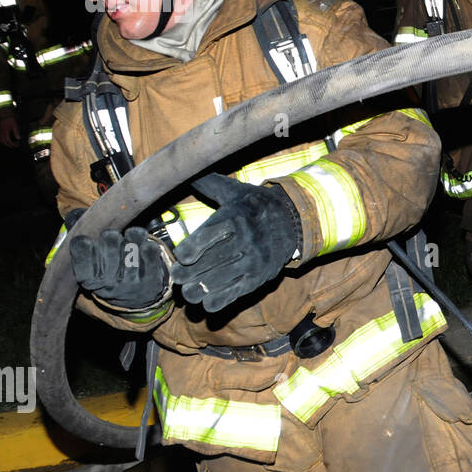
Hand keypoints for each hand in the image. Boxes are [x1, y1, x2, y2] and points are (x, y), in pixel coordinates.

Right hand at [0, 115, 20, 147]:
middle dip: (9, 145)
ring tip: (11, 144)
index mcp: (5, 131)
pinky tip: (7, 140)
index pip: (8, 140)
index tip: (17, 144)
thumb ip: (16, 132)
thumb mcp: (15, 125)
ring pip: (0, 140)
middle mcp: (1, 132)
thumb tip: (18, 138)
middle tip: (14, 146)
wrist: (3, 115)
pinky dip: (3, 141)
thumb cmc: (9, 119)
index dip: (13, 144)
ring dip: (5, 144)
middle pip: (3, 142)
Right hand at [71, 226, 171, 310]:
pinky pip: (150, 249)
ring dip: (131, 238)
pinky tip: (144, 247)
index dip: (86, 239)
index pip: (82, 247)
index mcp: (89, 280)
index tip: (91, 242)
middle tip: (114, 242)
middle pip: (109, 238)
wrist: (136, 299)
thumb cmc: (110, 274)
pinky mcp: (152, 279)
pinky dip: (147, 243)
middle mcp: (109, 283)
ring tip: (130, 243)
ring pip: (131, 242)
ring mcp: (132, 282)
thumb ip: (83, 245)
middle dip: (112, 235)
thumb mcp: (91, 267)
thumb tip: (77, 218)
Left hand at [171, 173, 301, 312]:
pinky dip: (218, 301)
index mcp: (236, 217)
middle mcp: (246, 240)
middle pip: (210, 262)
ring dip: (199, 290)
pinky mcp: (259, 277)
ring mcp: (254, 260)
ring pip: (220, 281)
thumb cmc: (255, 206)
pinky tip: (206, 302)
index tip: (180, 256)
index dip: (191, 250)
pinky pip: (235, 294)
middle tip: (177, 277)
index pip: (209, 236)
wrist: (293, 222)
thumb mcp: (234, 191)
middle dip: (188, 274)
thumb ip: (208, 183)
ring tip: (187, 292)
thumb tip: (182, 169)